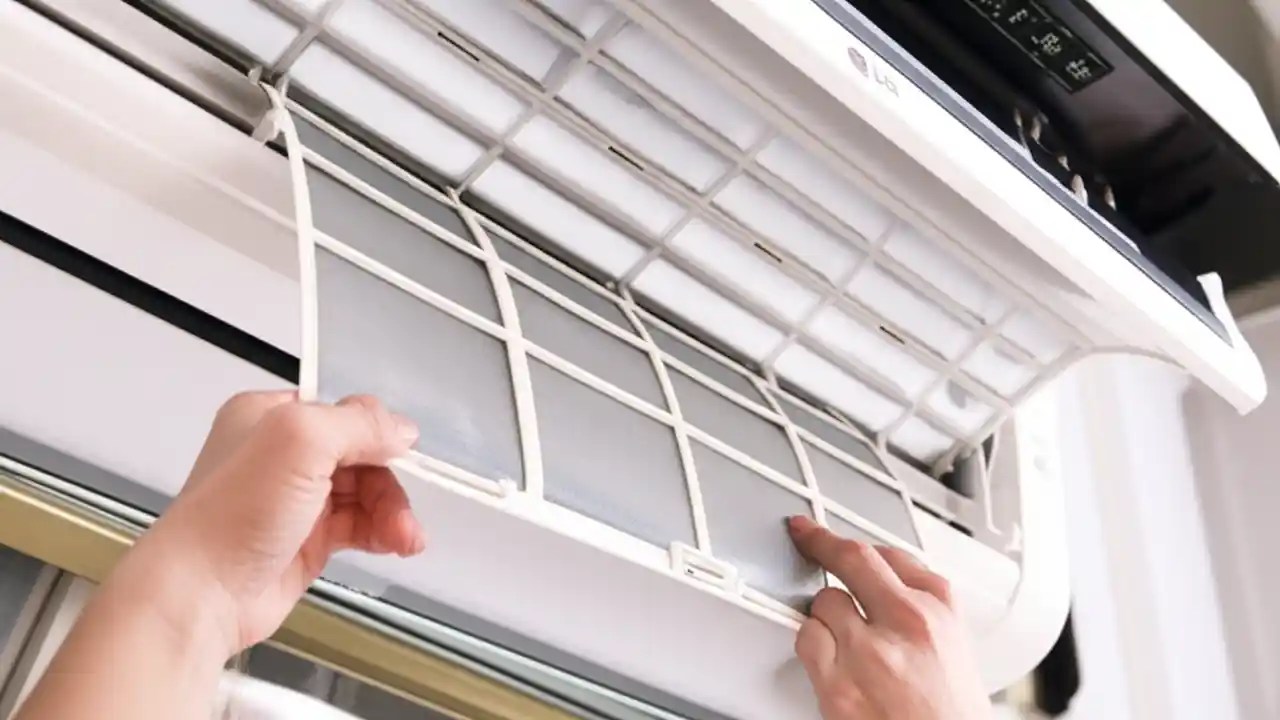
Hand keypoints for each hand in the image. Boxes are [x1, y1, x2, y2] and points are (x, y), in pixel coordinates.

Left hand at [134, 392, 426, 656]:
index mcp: (271, 416)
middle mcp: (284, 454)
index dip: (375, 434)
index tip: (400, 456)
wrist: (201, 594)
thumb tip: (405, 431)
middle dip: (389, 484)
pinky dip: (384, 532)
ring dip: (393, 512)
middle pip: (361, 455)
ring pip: (366, 493)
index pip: (342, 411)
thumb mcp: (300, 442)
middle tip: (402, 517)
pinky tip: (398, 545)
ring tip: (405, 540)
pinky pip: (360, 526)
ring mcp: (296, 499)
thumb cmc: (237, 511)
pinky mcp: (308, 541)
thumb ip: (357, 424)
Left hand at [788, 516, 990, 719]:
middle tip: (804, 535)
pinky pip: (807, 640)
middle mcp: (908, 622)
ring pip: (824, 603)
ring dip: (825, 618)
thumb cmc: (950, 714)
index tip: (832, 533)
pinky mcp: (839, 684)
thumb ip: (917, 604)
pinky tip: (831, 662)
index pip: (891, 554)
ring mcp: (870, 652)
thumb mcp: (953, 645)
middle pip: (852, 559)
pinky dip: (812, 647)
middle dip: (821, 544)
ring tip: (845, 643)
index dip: (854, 541)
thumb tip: (877, 575)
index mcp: (941, 610)